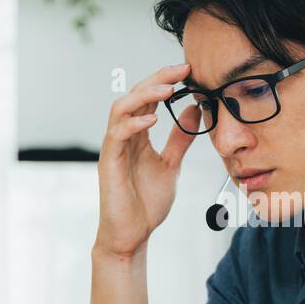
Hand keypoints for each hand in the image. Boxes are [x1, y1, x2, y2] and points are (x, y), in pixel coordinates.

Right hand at [95, 62, 199, 258]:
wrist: (133, 235)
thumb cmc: (147, 202)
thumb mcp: (172, 165)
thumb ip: (180, 139)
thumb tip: (195, 110)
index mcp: (138, 134)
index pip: (149, 98)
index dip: (166, 80)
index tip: (190, 70)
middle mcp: (123, 136)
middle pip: (134, 95)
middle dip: (158, 79)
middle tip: (182, 68)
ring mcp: (114, 148)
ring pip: (121, 109)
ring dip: (144, 95)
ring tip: (167, 89)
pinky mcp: (108, 163)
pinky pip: (116, 136)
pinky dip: (133, 124)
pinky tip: (152, 120)